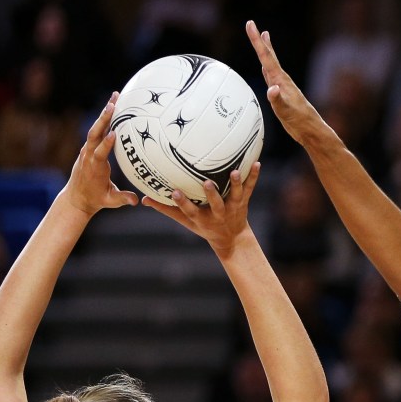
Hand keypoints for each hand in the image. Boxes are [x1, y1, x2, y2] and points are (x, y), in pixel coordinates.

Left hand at [64, 94, 139, 215]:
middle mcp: (89, 155)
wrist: (77, 197)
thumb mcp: (110, 201)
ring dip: (105, 113)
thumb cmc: (96, 199)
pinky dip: (104, 119)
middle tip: (113, 103)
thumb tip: (136, 201)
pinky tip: (113, 108)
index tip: (113, 132)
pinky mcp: (89, 147)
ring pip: (96, 128)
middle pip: (95, 133)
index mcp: (95, 167)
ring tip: (115, 97)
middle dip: (104, 118)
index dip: (106, 144)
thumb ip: (122, 199)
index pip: (100, 153)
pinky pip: (97, 130)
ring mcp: (88, 149)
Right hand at [141, 165, 259, 258]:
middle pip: (215, 204)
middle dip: (211, 194)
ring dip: (236, 184)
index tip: (174, 192)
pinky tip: (257, 163)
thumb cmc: (204, 226)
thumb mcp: (185, 220)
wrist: (231, 238)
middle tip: (206, 183)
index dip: (182, 202)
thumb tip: (143, 199)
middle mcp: (218, 213)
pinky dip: (253, 176)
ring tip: (235, 171)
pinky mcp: (243, 202)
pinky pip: (249, 188)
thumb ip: (165, 209)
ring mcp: (232, 207)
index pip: (189, 210)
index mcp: (202, 218)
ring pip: (235, 195)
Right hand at [246, 20, 330, 145]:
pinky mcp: (282, 95)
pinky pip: (271, 78)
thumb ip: (277, 99)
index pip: (266, 57)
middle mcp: (282, 81)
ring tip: (263, 39)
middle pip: (269, 57)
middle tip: (253, 25)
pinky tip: (265, 69)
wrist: (310, 130)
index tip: (251, 24)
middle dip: (260, 41)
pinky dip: (266, 70)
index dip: (257, 41)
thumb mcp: (286, 111)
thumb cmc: (300, 121)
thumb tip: (272, 89)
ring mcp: (282, 87)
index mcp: (281, 81)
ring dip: (265, 52)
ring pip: (271, 65)